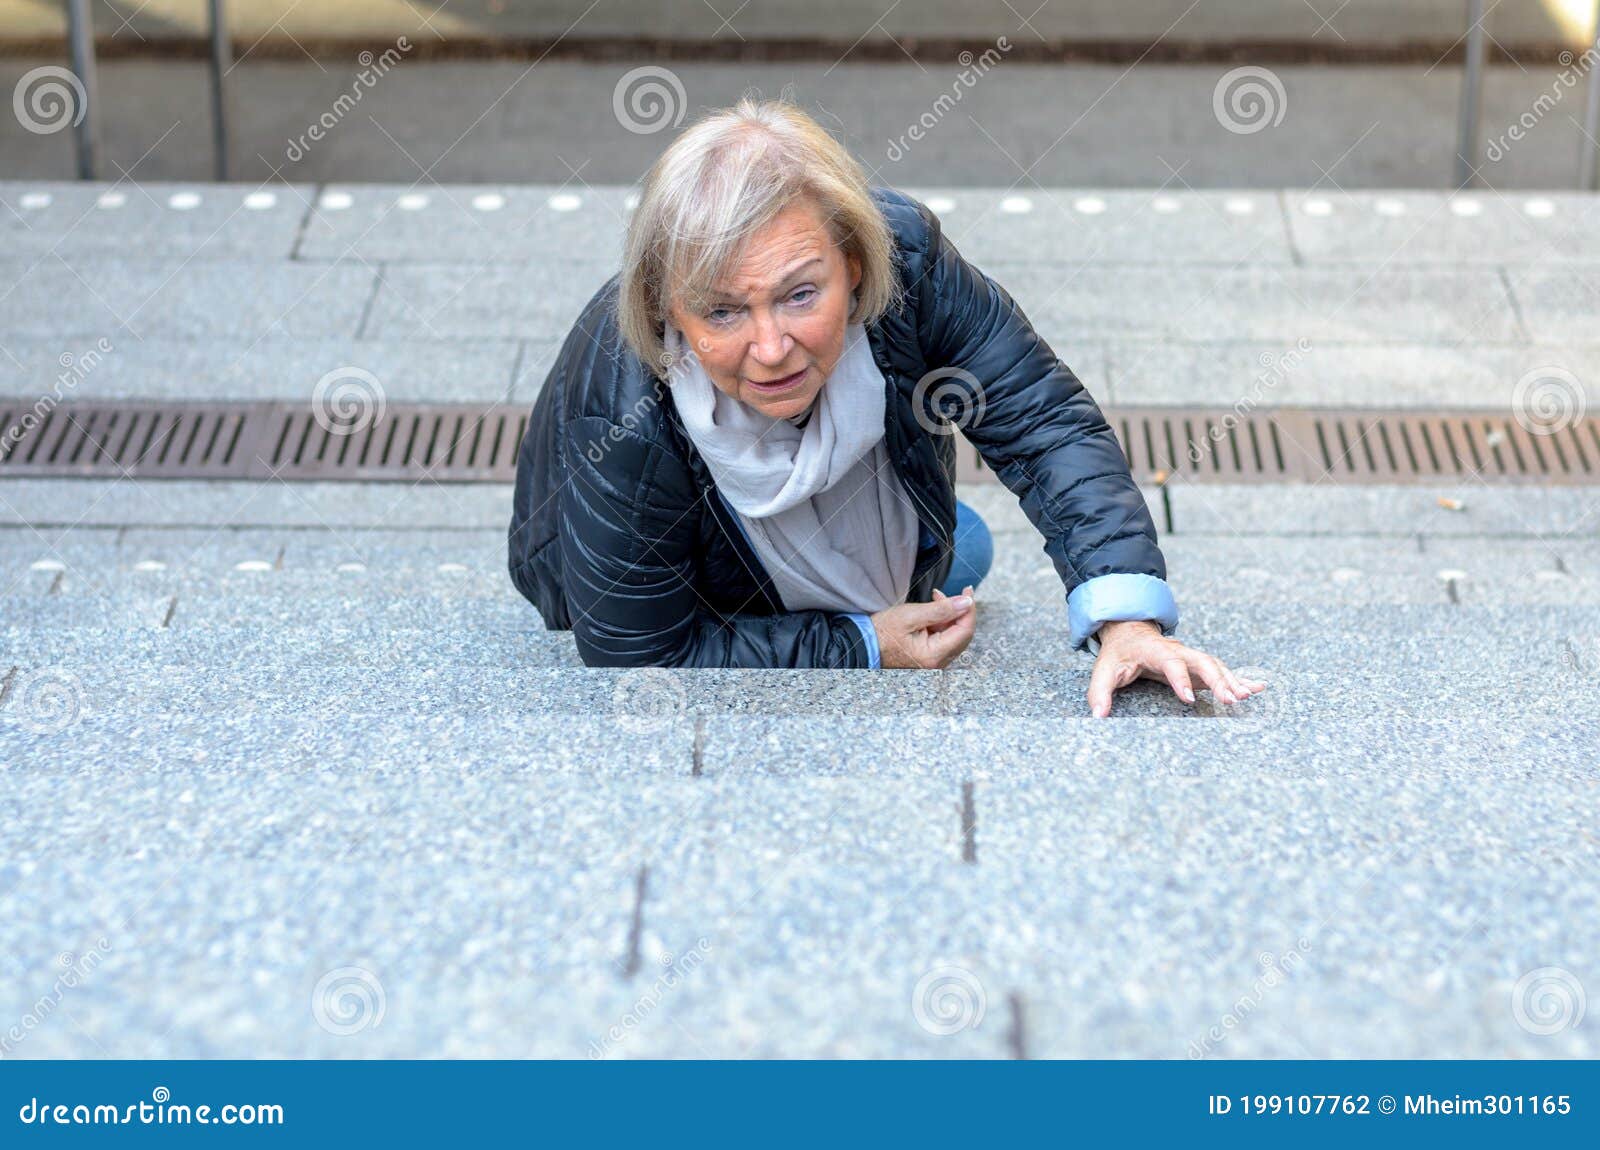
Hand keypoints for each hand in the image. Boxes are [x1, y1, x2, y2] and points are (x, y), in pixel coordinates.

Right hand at [870, 586, 976, 668]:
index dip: (969, 609)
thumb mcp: (912, 615)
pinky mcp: (929, 658)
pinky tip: (932, 611)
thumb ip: (942, 609)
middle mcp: (938, 664)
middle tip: (950, 592)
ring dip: (950, 615)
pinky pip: (944, 639)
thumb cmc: (882, 631)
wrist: (864, 645)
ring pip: (954, 636)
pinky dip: (942, 623)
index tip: (967, 591)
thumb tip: (967, 603)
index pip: (965, 631)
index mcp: (934, 655)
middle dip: (960, 611)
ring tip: (935, 598)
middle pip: (962, 634)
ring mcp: (934, 663)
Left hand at [1086, 619, 1266, 717]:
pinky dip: (1240, 679)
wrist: (1130, 631)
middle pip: (1203, 662)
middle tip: (1232, 699)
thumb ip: (1099, 692)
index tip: (1189, 699)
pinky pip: (1222, 671)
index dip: (1180, 679)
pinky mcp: (1199, 666)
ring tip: (1248, 696)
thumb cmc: (1119, 654)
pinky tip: (1258, 688)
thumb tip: (1098, 717)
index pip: (1171, 662)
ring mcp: (1191, 657)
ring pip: (1216, 666)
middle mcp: (1179, 651)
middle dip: (1219, 679)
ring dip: (1233, 681)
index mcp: (1155, 650)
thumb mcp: (1104, 670)